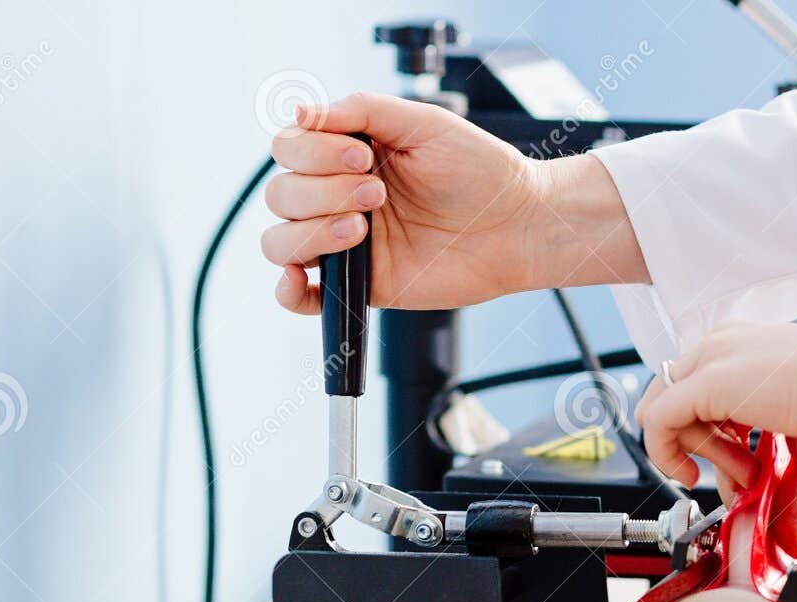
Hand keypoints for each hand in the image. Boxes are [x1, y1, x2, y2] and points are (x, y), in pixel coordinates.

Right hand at [262, 92, 644, 312]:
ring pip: (280, 241)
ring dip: (311, 232)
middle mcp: (338, 197)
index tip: (361, 156)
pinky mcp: (360, 284)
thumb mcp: (423, 123)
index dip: (313, 152)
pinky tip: (302, 278)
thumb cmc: (478, 171)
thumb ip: (361, 110)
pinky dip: (289, 289)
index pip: (288, 149)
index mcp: (347, 155)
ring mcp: (345, 242)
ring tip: (363, 227)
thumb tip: (300, 112)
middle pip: (280, 194)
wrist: (516, 225)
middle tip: (378, 193)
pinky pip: (302, 296)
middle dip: (322, 191)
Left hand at [635, 319, 796, 555]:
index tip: (740, 472)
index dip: (710, 442)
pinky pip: (656, 420)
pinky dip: (666, 455)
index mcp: (742, 354)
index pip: (695, 397)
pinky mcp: (707, 380)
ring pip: (665, 412)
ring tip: (746, 474)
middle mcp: (722, 348)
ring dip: (698, 457)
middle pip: (674, 403)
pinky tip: (693, 477)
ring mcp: (712, 358)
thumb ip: (787, 495)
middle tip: (742, 477)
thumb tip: (790, 543)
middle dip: (699, 448)